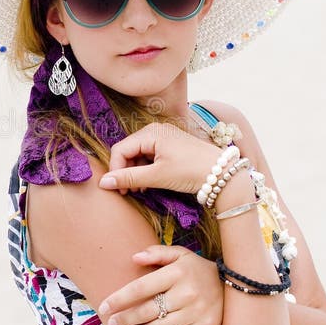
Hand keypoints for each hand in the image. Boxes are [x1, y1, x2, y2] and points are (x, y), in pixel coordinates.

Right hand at [98, 121, 225, 195]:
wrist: (222, 173)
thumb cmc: (190, 170)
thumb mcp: (157, 176)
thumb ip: (128, 178)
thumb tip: (103, 183)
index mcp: (150, 133)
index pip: (120, 149)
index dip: (115, 170)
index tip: (119, 189)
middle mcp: (155, 131)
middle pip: (128, 151)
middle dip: (125, 172)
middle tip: (129, 192)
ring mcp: (163, 138)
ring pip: (138, 155)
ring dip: (136, 173)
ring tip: (140, 189)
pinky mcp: (170, 147)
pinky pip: (150, 157)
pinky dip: (146, 170)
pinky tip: (149, 183)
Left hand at [98, 244, 223, 324]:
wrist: (236, 286)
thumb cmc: (198, 270)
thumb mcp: (181, 255)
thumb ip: (157, 253)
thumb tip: (134, 257)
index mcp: (177, 272)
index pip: (141, 287)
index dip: (119, 298)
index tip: (103, 307)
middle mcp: (187, 292)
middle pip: (147, 310)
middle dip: (125, 318)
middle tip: (111, 323)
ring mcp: (197, 312)